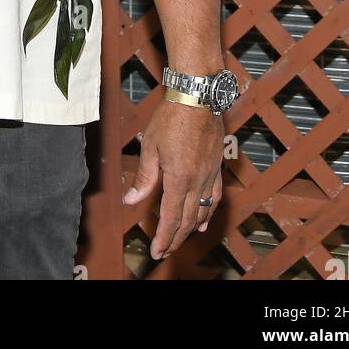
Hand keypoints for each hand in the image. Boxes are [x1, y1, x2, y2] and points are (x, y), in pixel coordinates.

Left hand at [121, 99, 223, 259]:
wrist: (197, 96)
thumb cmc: (171, 117)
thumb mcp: (150, 146)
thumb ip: (144, 177)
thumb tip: (131, 200)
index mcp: (179, 178)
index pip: (170, 217)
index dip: (164, 238)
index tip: (157, 252)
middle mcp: (198, 181)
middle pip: (187, 219)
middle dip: (175, 238)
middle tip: (165, 251)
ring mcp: (210, 174)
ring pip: (203, 211)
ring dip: (190, 228)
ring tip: (180, 239)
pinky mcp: (217, 166)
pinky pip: (215, 196)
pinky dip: (209, 211)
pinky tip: (204, 219)